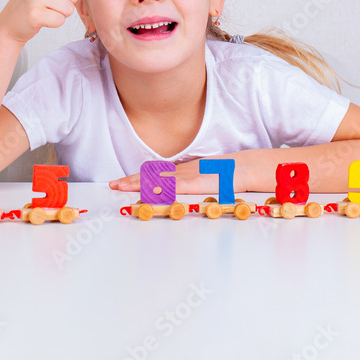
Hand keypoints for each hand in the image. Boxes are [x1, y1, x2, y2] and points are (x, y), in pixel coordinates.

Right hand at [0, 0, 79, 43]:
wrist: (9, 23)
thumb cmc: (26, 0)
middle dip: (63, 5)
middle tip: (46, 5)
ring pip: (68, 10)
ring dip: (58, 15)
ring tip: (43, 12)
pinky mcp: (35, 15)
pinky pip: (59, 21)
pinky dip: (52, 24)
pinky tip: (40, 20)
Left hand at [109, 159, 239, 194]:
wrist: (245, 168)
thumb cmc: (229, 176)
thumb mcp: (207, 178)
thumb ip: (193, 184)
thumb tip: (181, 192)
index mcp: (184, 171)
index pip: (156, 174)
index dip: (138, 178)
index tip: (122, 181)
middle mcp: (182, 171)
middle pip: (152, 175)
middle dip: (131, 180)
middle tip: (114, 184)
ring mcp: (187, 176)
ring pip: (157, 179)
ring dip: (139, 184)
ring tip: (122, 186)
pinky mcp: (195, 183)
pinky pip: (173, 186)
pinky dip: (159, 189)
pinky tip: (148, 191)